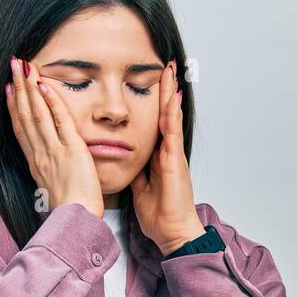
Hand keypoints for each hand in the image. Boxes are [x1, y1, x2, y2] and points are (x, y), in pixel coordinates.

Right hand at [5, 55, 104, 217]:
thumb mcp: (54, 190)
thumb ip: (51, 174)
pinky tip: (45, 86)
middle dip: (17, 88)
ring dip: (29, 87)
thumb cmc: (71, 210)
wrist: (77, 220)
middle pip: (24, 116)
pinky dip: (52, 102)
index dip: (12, 106)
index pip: (20, 129)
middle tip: (12, 65)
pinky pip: (60, 122)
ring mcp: (54, 151)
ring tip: (24, 66)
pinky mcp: (71, 151)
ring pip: (36, 114)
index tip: (7, 88)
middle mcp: (40, 154)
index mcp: (36, 163)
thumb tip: (51, 169)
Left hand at [130, 61, 203, 254]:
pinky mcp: (175, 160)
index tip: (151, 80)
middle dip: (164, 88)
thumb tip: (121, 158)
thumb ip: (135, 169)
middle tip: (165, 64)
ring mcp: (173, 154)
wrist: (172, 232)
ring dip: (170, 92)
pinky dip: (172, 113)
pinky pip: (172, 132)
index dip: (153, 101)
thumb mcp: (140, 186)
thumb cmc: (159, 214)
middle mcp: (167, 150)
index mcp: (157, 155)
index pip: (154, 121)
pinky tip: (172, 97)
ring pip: (170, 116)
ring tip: (170, 70)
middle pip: (164, 112)